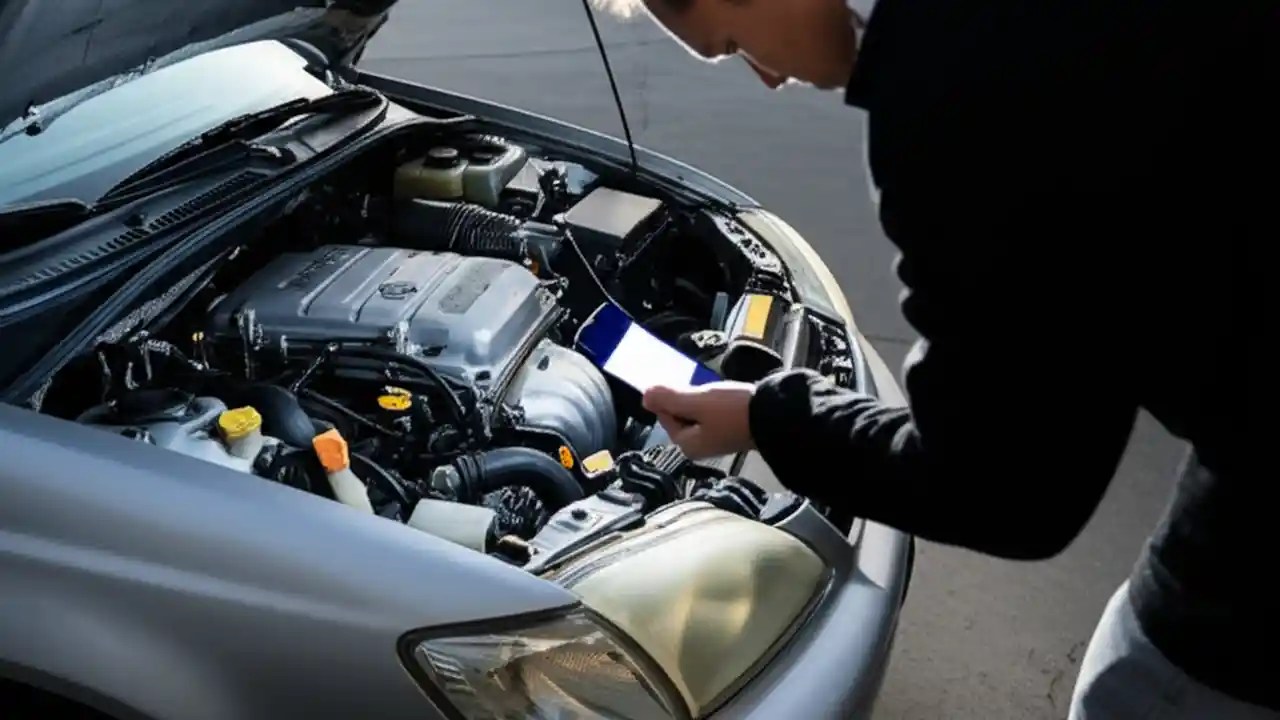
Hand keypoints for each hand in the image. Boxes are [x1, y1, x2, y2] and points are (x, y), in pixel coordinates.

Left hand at [642, 381, 756, 459]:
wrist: (775, 418)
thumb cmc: (732, 411)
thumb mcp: (697, 401)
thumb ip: (669, 398)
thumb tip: (644, 396)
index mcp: (687, 445)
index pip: (665, 415)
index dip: (672, 397)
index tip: (689, 387)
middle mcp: (700, 447)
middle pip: (682, 415)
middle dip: (689, 399)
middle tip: (706, 390)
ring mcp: (718, 441)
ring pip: (699, 414)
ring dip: (704, 400)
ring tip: (719, 392)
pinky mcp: (733, 432)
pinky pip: (715, 415)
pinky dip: (718, 404)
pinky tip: (729, 397)